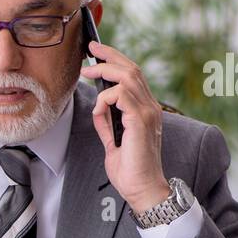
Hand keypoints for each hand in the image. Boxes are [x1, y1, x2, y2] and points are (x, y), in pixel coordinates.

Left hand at [80, 40, 171, 213]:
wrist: (142, 189)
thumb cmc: (130, 170)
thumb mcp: (113, 142)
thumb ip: (107, 123)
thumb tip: (98, 108)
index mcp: (145, 111)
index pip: (133, 76)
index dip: (116, 61)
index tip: (97, 54)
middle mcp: (150, 108)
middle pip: (132, 69)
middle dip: (109, 55)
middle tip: (91, 48)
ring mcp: (147, 113)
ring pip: (127, 77)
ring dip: (104, 72)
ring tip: (88, 73)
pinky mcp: (140, 121)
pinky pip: (120, 95)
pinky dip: (104, 99)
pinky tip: (99, 110)